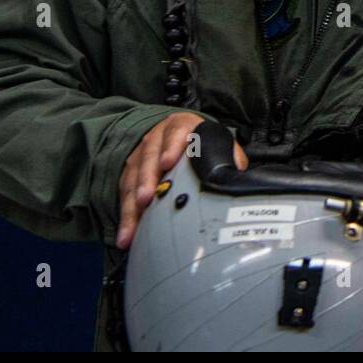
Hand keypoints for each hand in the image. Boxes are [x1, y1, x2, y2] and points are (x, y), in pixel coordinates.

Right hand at [116, 113, 247, 248]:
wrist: (177, 132)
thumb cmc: (199, 142)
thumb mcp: (215, 141)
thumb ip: (227, 155)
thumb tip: (237, 173)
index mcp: (181, 127)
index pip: (175, 134)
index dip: (170, 147)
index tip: (167, 163)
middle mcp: (157, 139)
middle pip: (149, 157)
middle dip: (147, 179)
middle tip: (146, 198)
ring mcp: (141, 155)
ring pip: (133, 178)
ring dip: (132, 203)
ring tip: (133, 225)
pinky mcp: (130, 173)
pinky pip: (125, 194)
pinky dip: (126, 215)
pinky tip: (127, 234)